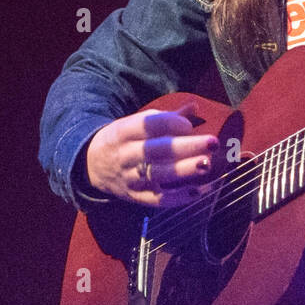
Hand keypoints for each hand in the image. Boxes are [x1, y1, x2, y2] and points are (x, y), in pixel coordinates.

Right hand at [84, 104, 219, 207]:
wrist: (91, 165)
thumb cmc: (124, 140)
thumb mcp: (136, 124)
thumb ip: (167, 117)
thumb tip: (196, 104)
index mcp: (123, 132)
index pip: (147, 125)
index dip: (171, 123)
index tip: (189, 125)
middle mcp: (125, 155)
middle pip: (156, 150)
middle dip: (186, 147)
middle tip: (213, 142)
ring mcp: (130, 178)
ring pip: (158, 175)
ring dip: (185, 170)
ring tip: (207, 163)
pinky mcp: (136, 197)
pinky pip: (159, 200)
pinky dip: (180, 197)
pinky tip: (201, 190)